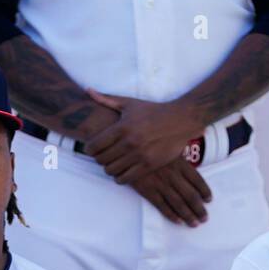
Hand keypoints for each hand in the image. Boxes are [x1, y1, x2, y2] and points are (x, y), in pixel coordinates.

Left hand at [83, 90, 203, 183]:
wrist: (180, 120)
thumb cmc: (153, 111)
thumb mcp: (129, 103)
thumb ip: (107, 99)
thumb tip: (87, 91)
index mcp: (122, 127)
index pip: (94, 146)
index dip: (89, 149)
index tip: (92, 148)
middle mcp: (129, 142)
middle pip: (101, 160)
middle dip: (99, 159)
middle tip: (103, 155)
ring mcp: (139, 155)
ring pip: (111, 171)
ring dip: (109, 168)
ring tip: (113, 163)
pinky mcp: (149, 165)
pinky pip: (125, 179)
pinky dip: (120, 177)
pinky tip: (122, 171)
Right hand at [127, 156, 210, 226]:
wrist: (126, 149)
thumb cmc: (148, 147)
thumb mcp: (167, 148)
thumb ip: (179, 157)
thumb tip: (189, 162)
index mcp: (179, 163)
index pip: (197, 180)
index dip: (204, 191)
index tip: (209, 199)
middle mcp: (173, 175)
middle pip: (190, 195)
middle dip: (199, 208)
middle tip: (205, 218)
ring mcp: (161, 183)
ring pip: (179, 203)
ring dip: (188, 215)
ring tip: (195, 224)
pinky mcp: (148, 190)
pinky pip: (162, 205)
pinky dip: (171, 215)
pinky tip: (178, 221)